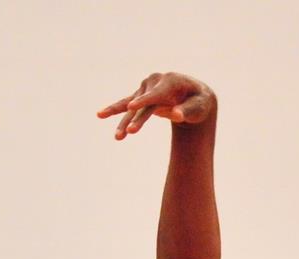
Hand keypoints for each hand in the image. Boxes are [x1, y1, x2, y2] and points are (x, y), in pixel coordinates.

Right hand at [98, 72, 214, 140]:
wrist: (194, 95)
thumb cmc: (199, 102)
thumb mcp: (198, 108)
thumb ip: (187, 111)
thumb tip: (177, 116)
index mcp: (170, 82)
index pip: (156, 94)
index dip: (144, 101)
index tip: (132, 107)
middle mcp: (155, 82)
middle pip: (142, 104)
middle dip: (134, 119)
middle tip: (129, 133)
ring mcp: (146, 89)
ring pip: (131, 106)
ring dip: (123, 121)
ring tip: (117, 136)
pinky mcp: (141, 96)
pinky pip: (125, 104)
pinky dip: (114, 110)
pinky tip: (100, 114)